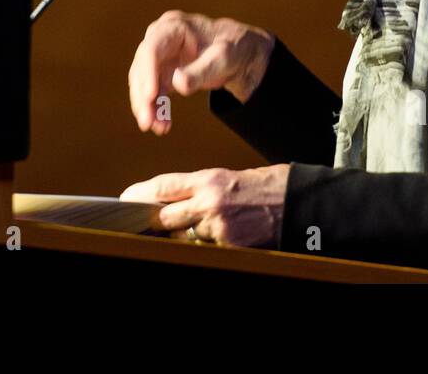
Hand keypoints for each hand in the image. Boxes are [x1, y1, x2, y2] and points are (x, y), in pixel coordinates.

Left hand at [120, 165, 289, 247]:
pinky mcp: (231, 248)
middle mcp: (209, 203)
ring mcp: (219, 228)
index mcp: (209, 180)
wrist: (302, 202)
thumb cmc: (268, 187)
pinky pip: (207, 249)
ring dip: (187, 235)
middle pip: (164, 217)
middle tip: (147, 222)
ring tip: (207, 226)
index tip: (125, 199)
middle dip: (156, 221)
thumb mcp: (231, 178)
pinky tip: (224, 236)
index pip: (162, 187)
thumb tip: (174, 201)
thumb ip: (201, 190)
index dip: (139, 195)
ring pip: (185, 237)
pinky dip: (209, 246)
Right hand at [127, 10, 274, 134]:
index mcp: (174, 27)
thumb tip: (178, 83)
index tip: (150, 96)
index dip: (148, 72)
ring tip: (158, 128)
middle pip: (142, 67)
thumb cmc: (233, 48)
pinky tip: (162, 125)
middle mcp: (161, 39)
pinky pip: (153, 93)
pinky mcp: (163, 74)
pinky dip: (156, 109)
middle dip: (143, 96)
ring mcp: (160, 57)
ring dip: (147, 106)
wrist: (241, 55)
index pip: (152, 48)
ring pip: (144, 83)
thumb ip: (202, 70)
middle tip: (147, 122)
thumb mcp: (223, 58)